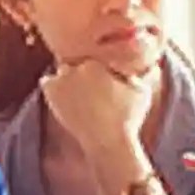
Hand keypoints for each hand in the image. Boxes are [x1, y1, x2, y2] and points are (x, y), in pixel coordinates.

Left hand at [40, 57, 156, 155]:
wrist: (108, 142)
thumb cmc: (128, 117)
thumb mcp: (142, 90)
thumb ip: (142, 70)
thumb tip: (148, 60)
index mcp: (96, 63)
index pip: (93, 52)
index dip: (98, 63)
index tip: (101, 74)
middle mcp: (76, 68)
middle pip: (76, 60)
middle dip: (82, 68)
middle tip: (90, 83)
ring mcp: (62, 82)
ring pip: (61, 68)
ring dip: (67, 76)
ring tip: (78, 90)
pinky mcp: (52, 96)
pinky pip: (46, 81)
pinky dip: (52, 85)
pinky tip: (62, 94)